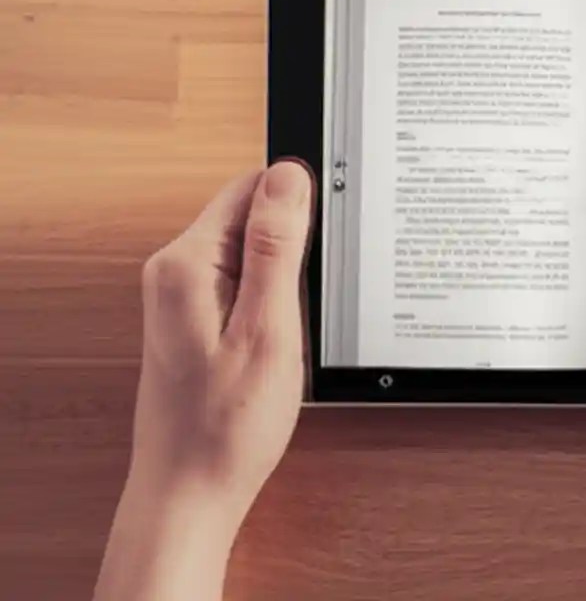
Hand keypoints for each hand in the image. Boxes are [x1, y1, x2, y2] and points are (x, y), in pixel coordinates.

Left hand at [95, 161, 313, 600]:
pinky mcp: (194, 321)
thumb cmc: (225, 427)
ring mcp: (182, 298)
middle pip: (251, 216)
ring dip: (285, 280)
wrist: (191, 492)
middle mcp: (175, 273)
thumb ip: (276, 248)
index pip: (251, 187)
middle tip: (306, 303)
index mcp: (186, 264)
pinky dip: (271, 305)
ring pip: (252, 253)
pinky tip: (278, 343)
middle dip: (294, 247)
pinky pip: (244, 285)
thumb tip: (287, 177)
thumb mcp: (267, 330)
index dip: (299, 205)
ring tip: (289, 331)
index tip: (325, 244)